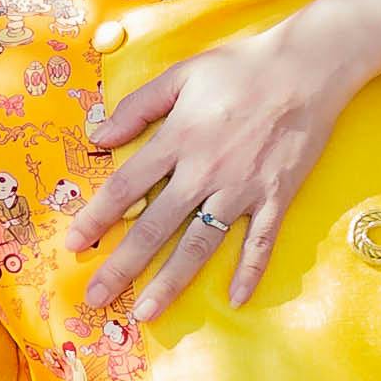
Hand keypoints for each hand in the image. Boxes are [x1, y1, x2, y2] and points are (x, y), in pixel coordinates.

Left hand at [72, 14, 370, 316]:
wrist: (307, 69)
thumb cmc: (241, 68)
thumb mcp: (181, 75)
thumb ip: (138, 107)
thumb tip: (97, 135)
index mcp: (177, 140)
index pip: (126, 187)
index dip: (96, 218)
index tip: (73, 244)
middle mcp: (205, 172)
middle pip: (155, 228)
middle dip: (121, 267)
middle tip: (95, 298)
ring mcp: (242, 189)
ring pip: (200, 245)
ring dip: (170, 282)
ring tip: (146, 312)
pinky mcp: (276, 197)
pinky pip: (260, 242)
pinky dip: (249, 271)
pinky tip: (235, 299)